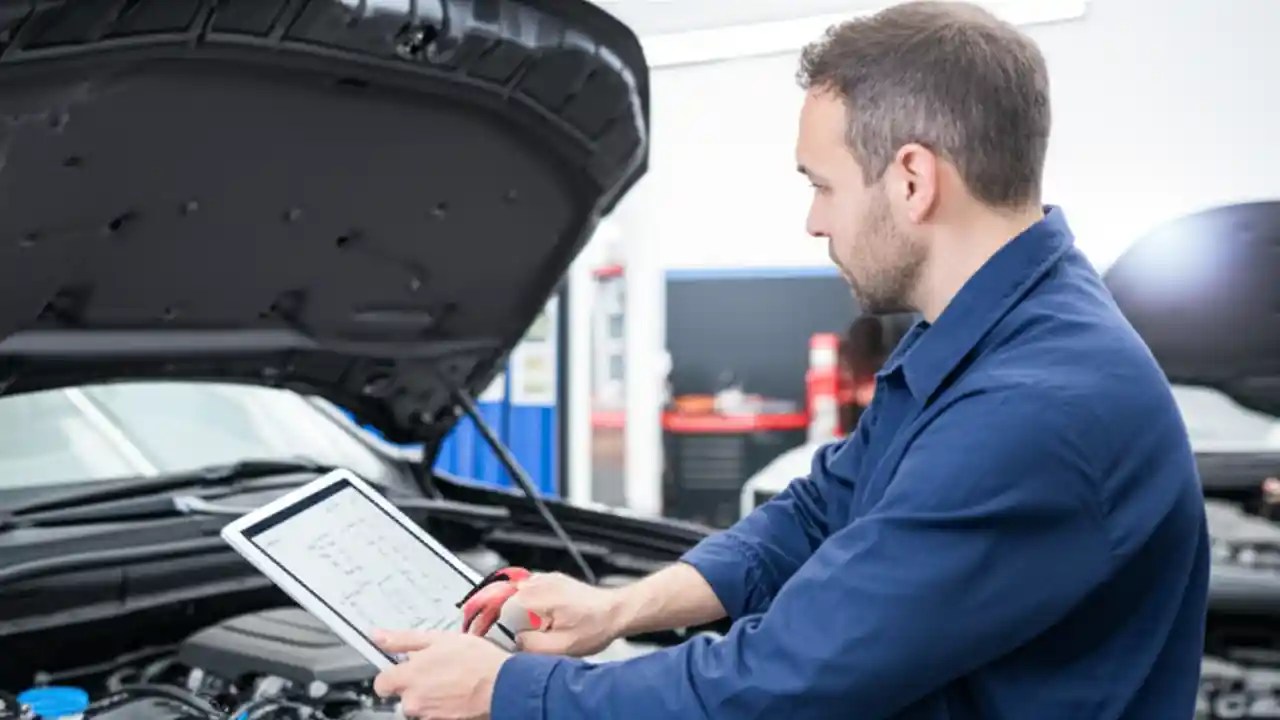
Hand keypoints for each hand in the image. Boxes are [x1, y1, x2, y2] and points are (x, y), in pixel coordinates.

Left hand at [371, 629, 509, 719]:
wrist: (501, 684)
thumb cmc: (474, 660)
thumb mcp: (437, 639)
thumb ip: (403, 640)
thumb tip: (379, 636)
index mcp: (408, 677)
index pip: (382, 683)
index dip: (392, 674)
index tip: (404, 668)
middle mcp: (413, 701)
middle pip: (402, 695)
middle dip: (415, 684)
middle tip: (436, 670)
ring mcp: (428, 715)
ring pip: (420, 704)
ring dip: (430, 694)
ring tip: (450, 679)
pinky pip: (435, 712)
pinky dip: (443, 704)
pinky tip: (456, 691)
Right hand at [506, 572, 623, 655]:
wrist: (616, 612)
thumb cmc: (595, 626)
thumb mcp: (563, 646)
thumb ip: (534, 645)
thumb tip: (515, 641)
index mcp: (539, 597)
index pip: (501, 605)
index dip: (496, 621)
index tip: (498, 634)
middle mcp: (541, 583)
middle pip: (506, 597)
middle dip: (507, 616)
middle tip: (520, 634)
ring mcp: (547, 579)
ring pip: (516, 592)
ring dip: (517, 609)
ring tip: (533, 626)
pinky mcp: (553, 580)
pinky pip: (529, 590)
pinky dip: (528, 603)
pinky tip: (540, 617)